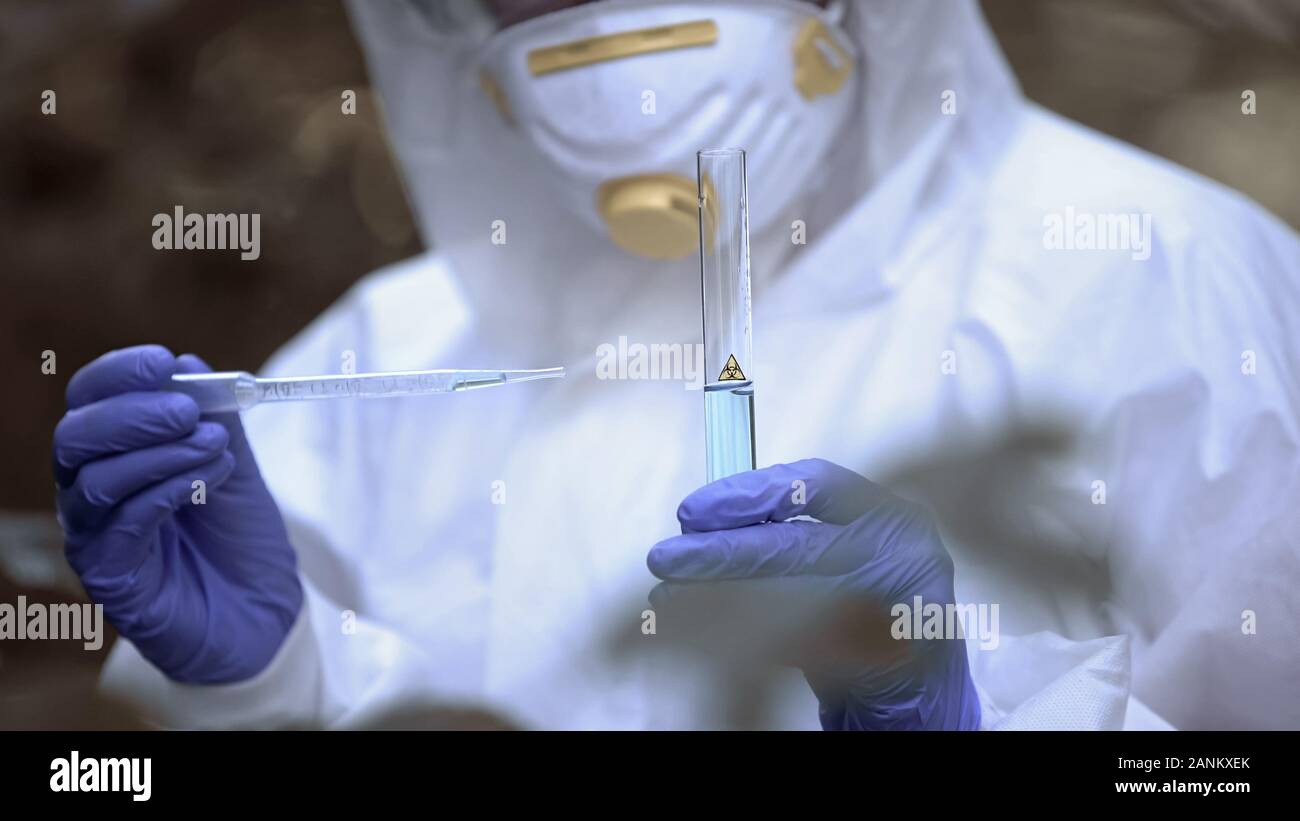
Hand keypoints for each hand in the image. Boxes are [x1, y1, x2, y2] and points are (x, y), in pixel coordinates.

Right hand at [53, 345, 301, 682]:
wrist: (262, 611)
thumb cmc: (240, 538)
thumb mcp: (235, 465)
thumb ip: (214, 419)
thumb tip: (188, 363)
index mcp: (115, 453)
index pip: (89, 400)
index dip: (117, 375)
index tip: (162, 362)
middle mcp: (91, 491)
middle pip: (75, 436)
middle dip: (132, 414)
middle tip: (187, 411)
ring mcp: (95, 535)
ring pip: (95, 479)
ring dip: (160, 453)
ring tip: (216, 447)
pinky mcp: (111, 576)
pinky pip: (121, 524)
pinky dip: (166, 491)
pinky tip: (207, 481)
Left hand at [647, 459, 980, 729]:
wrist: (921, 676)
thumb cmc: (868, 598)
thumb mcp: (840, 548)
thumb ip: (786, 528)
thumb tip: (698, 522)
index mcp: (887, 511)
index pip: (814, 485)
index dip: (749, 494)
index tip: (692, 512)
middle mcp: (901, 552)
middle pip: (797, 547)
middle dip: (721, 552)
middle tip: (665, 559)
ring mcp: (900, 607)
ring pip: (791, 599)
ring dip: (719, 599)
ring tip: (668, 598)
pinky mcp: (886, 661)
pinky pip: (800, 647)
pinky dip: (745, 639)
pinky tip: (702, 634)